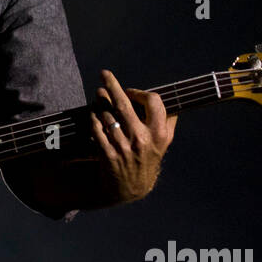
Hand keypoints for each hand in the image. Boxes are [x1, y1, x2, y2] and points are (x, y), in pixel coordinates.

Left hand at [88, 69, 177, 204]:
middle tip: (104, 74)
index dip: (140, 92)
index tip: (130, 91)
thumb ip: (167, 122)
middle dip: (112, 85)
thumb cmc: (147, 160)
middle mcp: (142, 139)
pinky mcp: (107, 154)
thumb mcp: (163, 144)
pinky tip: (93, 112)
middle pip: (124, 103)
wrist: (131, 188)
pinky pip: (96, 128)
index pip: (153, 101)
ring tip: (99, 95)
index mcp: (159, 134)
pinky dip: (93, 117)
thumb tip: (167, 99)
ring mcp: (123, 147)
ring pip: (107, 114)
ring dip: (100, 101)